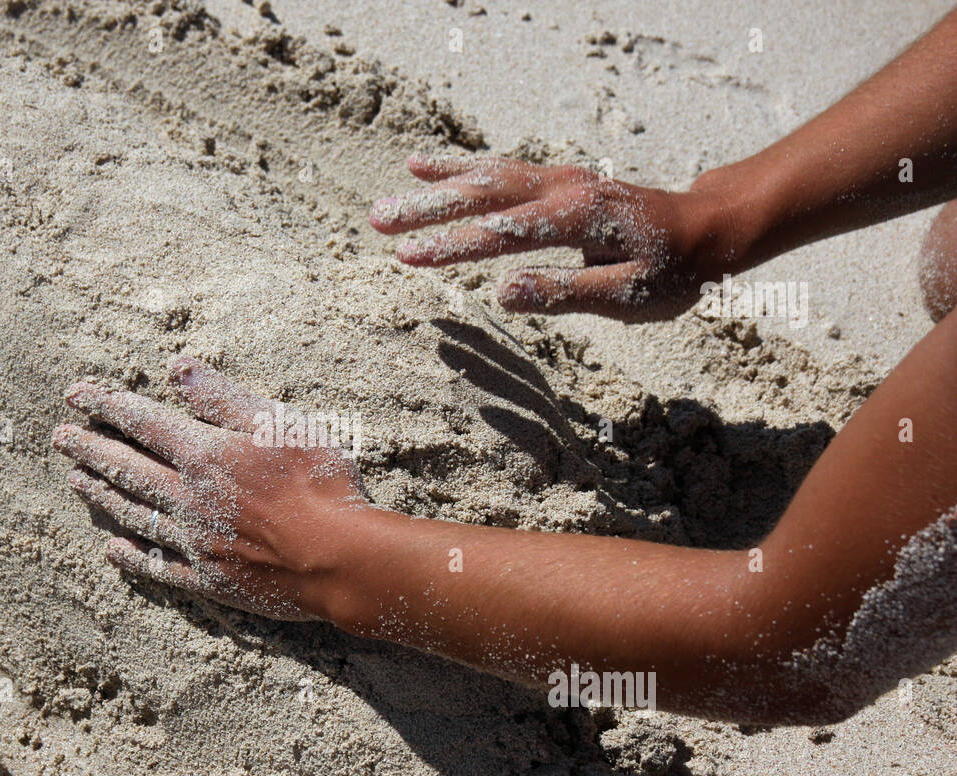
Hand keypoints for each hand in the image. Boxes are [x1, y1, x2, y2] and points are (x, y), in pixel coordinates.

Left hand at [52, 358, 369, 620]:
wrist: (340, 560)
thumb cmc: (320, 484)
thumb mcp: (279, 424)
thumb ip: (223, 398)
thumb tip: (176, 368)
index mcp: (204, 454)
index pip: (141, 422)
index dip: (104, 405)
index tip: (74, 394)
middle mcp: (188, 498)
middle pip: (126, 468)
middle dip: (89, 448)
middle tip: (59, 437)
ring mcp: (194, 542)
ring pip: (134, 514)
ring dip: (101, 495)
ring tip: (75, 481)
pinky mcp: (208, 579)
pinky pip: (157, 567)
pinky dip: (131, 556)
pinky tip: (113, 549)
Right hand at [369, 154, 742, 320]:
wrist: (709, 228)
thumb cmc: (674, 271)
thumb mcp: (630, 296)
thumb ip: (566, 293)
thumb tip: (503, 292)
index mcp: (578, 219)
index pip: (501, 232)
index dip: (452, 246)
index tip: (408, 257)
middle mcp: (563, 189)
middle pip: (483, 193)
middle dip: (428, 209)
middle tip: (378, 219)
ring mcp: (560, 180)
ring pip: (489, 174)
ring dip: (438, 185)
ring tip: (394, 189)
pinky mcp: (558, 181)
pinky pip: (503, 169)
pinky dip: (465, 168)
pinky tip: (431, 169)